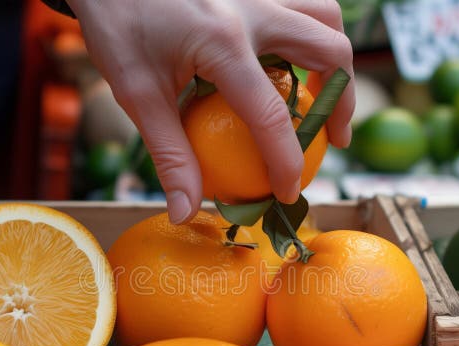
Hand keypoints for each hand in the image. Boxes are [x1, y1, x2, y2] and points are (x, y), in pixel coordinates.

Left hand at [67, 0, 354, 222]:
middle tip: (334, 138)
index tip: (289, 192)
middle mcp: (253, 7)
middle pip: (330, 50)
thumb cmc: (115, 25)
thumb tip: (185, 211)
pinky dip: (311, 28)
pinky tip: (294, 54)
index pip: (272, 114)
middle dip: (343, 102)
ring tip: (322, 93)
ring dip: (334, 57)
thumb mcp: (136, 94)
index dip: (287, 162)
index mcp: (223, 42)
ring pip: (324, 14)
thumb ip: (169, 154)